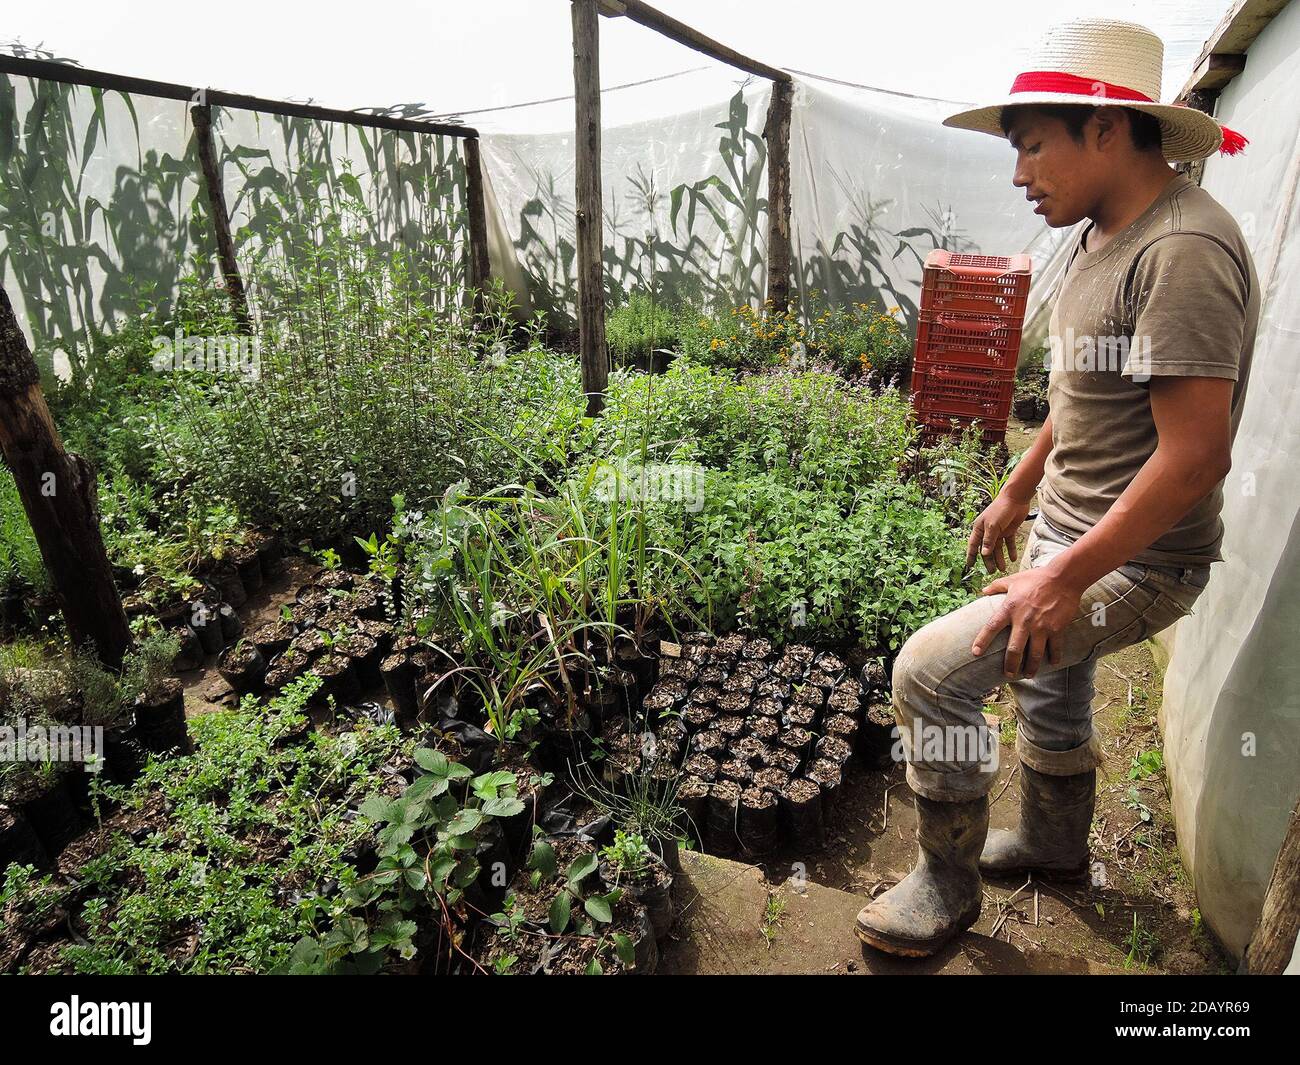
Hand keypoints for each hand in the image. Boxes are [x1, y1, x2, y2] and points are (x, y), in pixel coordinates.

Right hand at [966, 491, 1031, 573]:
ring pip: (998, 548)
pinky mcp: (1009, 531)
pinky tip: (1012, 559)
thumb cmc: (1000, 509)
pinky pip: (1009, 544)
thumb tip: (984, 554)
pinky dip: (1010, 551)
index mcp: (979, 529)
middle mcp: (987, 531)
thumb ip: (989, 540)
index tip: (970, 566)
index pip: (974, 545)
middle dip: (989, 561)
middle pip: (987, 549)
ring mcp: (999, 532)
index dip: (971, 556)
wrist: (1016, 499)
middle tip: (992, 571)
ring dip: (1000, 558)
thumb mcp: (993, 526)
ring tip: (1003, 569)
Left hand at [969, 567, 1085, 677]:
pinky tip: (1052, 664)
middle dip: (1010, 665)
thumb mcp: (1013, 579)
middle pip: (1014, 649)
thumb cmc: (1036, 578)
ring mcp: (1041, 626)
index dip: (982, 641)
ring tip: (1028, 675)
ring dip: (1031, 667)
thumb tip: (982, 591)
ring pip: (1034, 653)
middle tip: (1008, 675)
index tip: (975, 653)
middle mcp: (1024, 620)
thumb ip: (997, 586)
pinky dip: (1054, 657)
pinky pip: (1055, 647)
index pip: (991, 627)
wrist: (1064, 578)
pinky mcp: (1057, 629)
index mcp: (1010, 608)